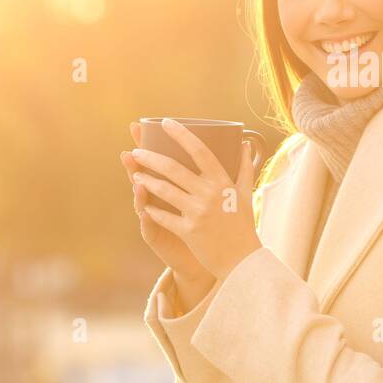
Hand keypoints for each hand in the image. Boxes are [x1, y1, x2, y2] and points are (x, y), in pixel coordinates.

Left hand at [129, 119, 263, 280]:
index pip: (199, 150)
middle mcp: (209, 193)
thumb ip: (244, 167)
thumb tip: (245, 144)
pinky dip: (152, 210)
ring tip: (136, 175)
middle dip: (150, 157)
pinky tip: (144, 205)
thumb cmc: (244, 225)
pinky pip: (163, 216)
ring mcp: (198, 212)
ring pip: (164, 190)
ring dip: (145, 181)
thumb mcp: (246, 193)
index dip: (181, 134)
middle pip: (174, 168)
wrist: (242, 260)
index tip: (165, 122)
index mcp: (222, 181)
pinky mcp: (188, 230)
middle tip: (136, 151)